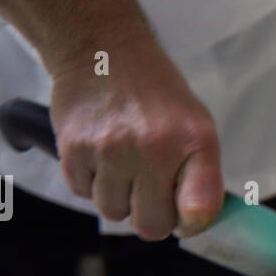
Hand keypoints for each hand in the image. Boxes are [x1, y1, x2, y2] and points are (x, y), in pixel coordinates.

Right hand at [50, 44, 223, 240]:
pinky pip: (82, 192)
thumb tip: (195, 223)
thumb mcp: (195, 125)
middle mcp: (154, 147)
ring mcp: (111, 149)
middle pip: (150, 227)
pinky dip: (89, 180)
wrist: (104, 48)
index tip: (183, 214)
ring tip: (121, 163)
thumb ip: (200, 175)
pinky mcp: (74, 148)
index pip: (199, 211)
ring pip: (113, 212)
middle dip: (149, 214)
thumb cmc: (155, 95)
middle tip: (147, 187)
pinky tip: (99, 153)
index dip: (190, 223)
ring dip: (116, 196)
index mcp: (194, 142)